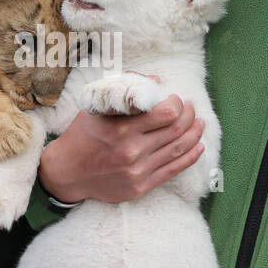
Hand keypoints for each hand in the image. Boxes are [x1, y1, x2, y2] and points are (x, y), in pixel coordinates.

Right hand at [38, 86, 205, 204]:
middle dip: (189, 115)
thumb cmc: (82, 135)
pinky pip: (173, 170)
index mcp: (122, 128)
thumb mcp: (96, 108)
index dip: (177, 103)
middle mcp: (132, 151)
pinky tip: (199, 147)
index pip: (166, 113)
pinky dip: (191, 157)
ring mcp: (138, 171)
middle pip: (176, 129)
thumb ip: (125, 92)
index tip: (176, 99)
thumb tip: (155, 81)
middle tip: (191, 108)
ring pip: (178, 149)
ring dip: (195, 134)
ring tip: (200, 123)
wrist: (67, 172)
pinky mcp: (141, 186)